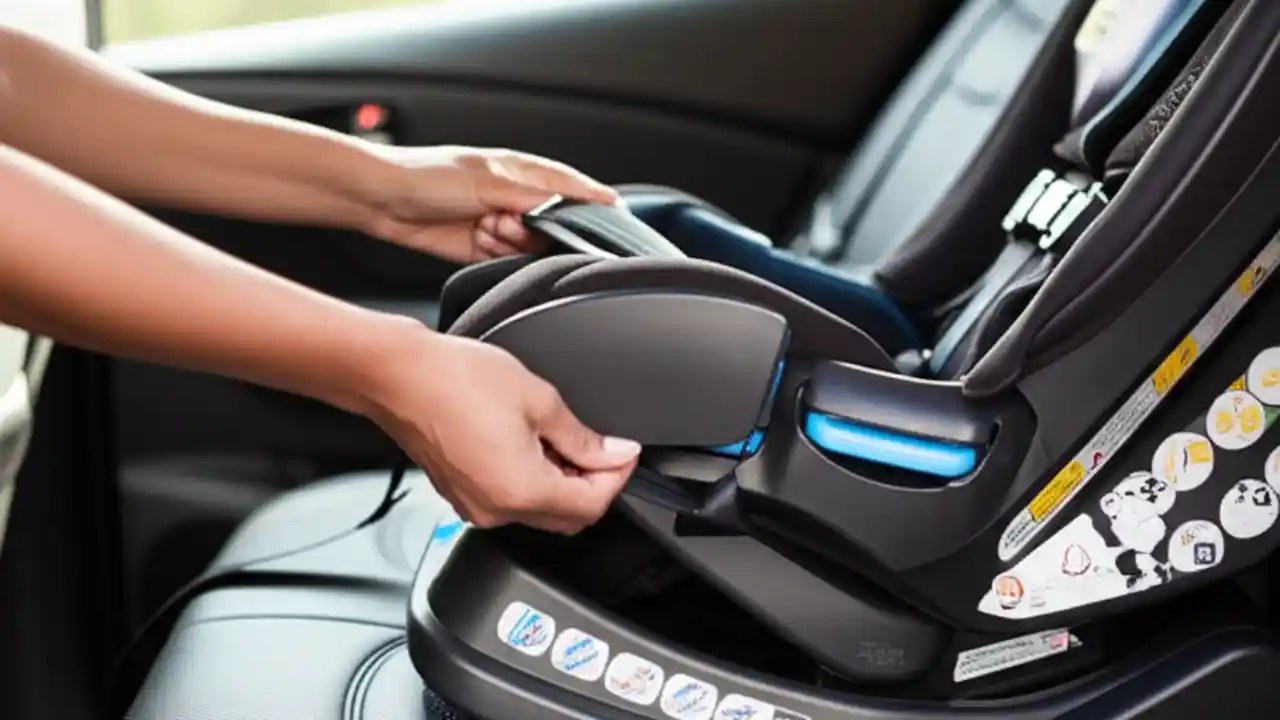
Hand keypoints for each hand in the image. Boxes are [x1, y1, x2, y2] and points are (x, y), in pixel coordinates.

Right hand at [363, 326, 639, 533]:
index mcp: (523, 492)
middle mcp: (498, 510)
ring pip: (539, 510)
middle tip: (600, 447)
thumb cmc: (456, 381)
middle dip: (592, 484)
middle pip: (568, 515)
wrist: (397, 376)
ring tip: (561, 439)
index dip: (617, 477)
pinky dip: (531, 481)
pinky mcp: (460, 494)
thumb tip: (614, 453)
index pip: (593, 505)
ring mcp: (475, 506)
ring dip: (561, 482)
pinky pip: (510, 500)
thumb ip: (584, 437)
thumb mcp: (539, 400)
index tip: (625, 453)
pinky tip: (530, 444)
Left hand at [366, 145, 618, 263]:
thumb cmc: (426, 176)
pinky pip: (506, 260)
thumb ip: (532, 198)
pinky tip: (477, 241)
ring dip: (511, 242)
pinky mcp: (481, 247)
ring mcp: (498, 222)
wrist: (381, 200)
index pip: (569, 186)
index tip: (612, 213)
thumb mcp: (486, 183)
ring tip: (485, 228)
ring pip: (530, 246)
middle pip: (552, 224)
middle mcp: (513, 196)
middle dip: (534, 229)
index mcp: (519, 170)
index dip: (591, 200)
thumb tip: (572, 204)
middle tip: (508, 222)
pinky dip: (495, 255)